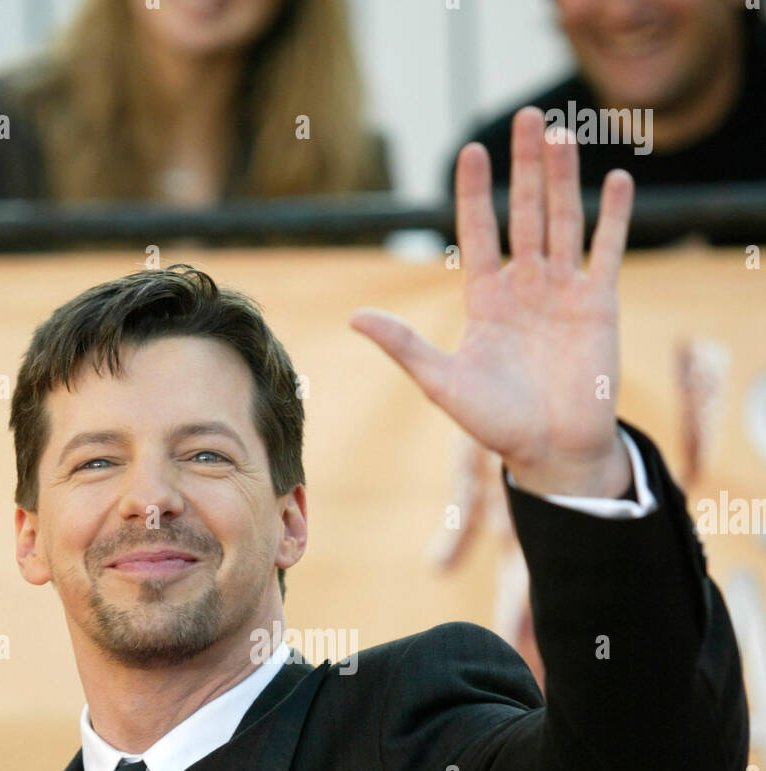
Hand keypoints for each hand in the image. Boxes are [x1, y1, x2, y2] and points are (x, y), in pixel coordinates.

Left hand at [350, 107, 634, 497]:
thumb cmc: (495, 422)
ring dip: (564, 179)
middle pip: (525, 213)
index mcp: (486, 300)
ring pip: (563, 222)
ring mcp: (564, 292)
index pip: (478, 232)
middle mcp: (525, 287)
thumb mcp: (441, 382)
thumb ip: (403, 346)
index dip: (474, 193)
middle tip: (528, 117)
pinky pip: (607, 251)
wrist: (551, 452)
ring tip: (562, 134)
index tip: (471, 152)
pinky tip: (616, 179)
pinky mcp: (599, 305)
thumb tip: (354, 317)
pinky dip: (612, 217)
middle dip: (526, 167)